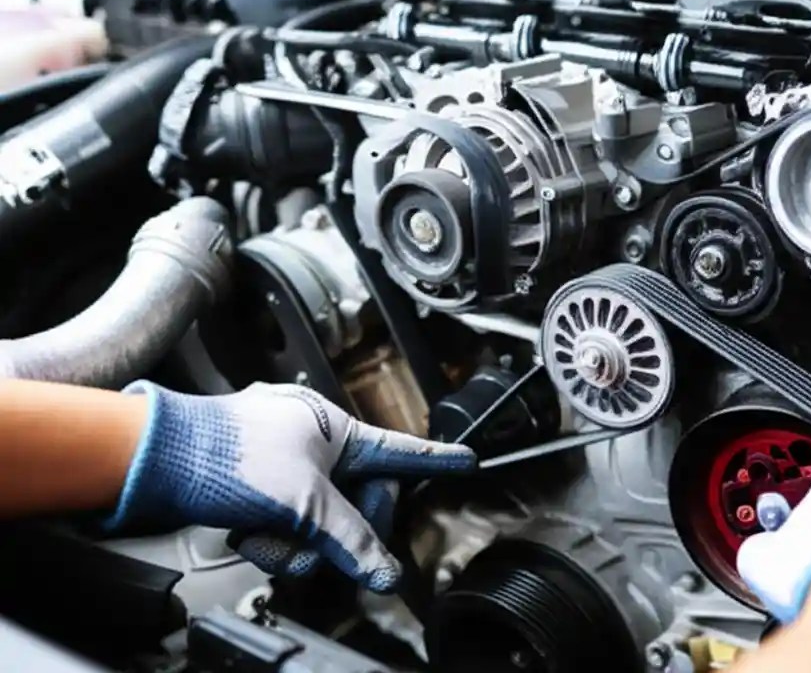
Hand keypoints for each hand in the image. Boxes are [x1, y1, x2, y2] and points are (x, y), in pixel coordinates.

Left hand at [104, 382, 474, 591]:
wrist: (156, 460)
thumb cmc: (225, 454)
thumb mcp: (304, 502)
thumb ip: (350, 539)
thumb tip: (384, 570)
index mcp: (335, 428)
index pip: (398, 451)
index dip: (435, 462)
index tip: (465, 462)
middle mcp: (311, 443)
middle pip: (355, 504)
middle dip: (333, 532)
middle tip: (320, 543)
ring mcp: (281, 466)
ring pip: (316, 524)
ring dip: (292, 541)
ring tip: (266, 535)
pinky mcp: (252, 488)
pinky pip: (284, 527)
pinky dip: (268, 538)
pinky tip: (247, 532)